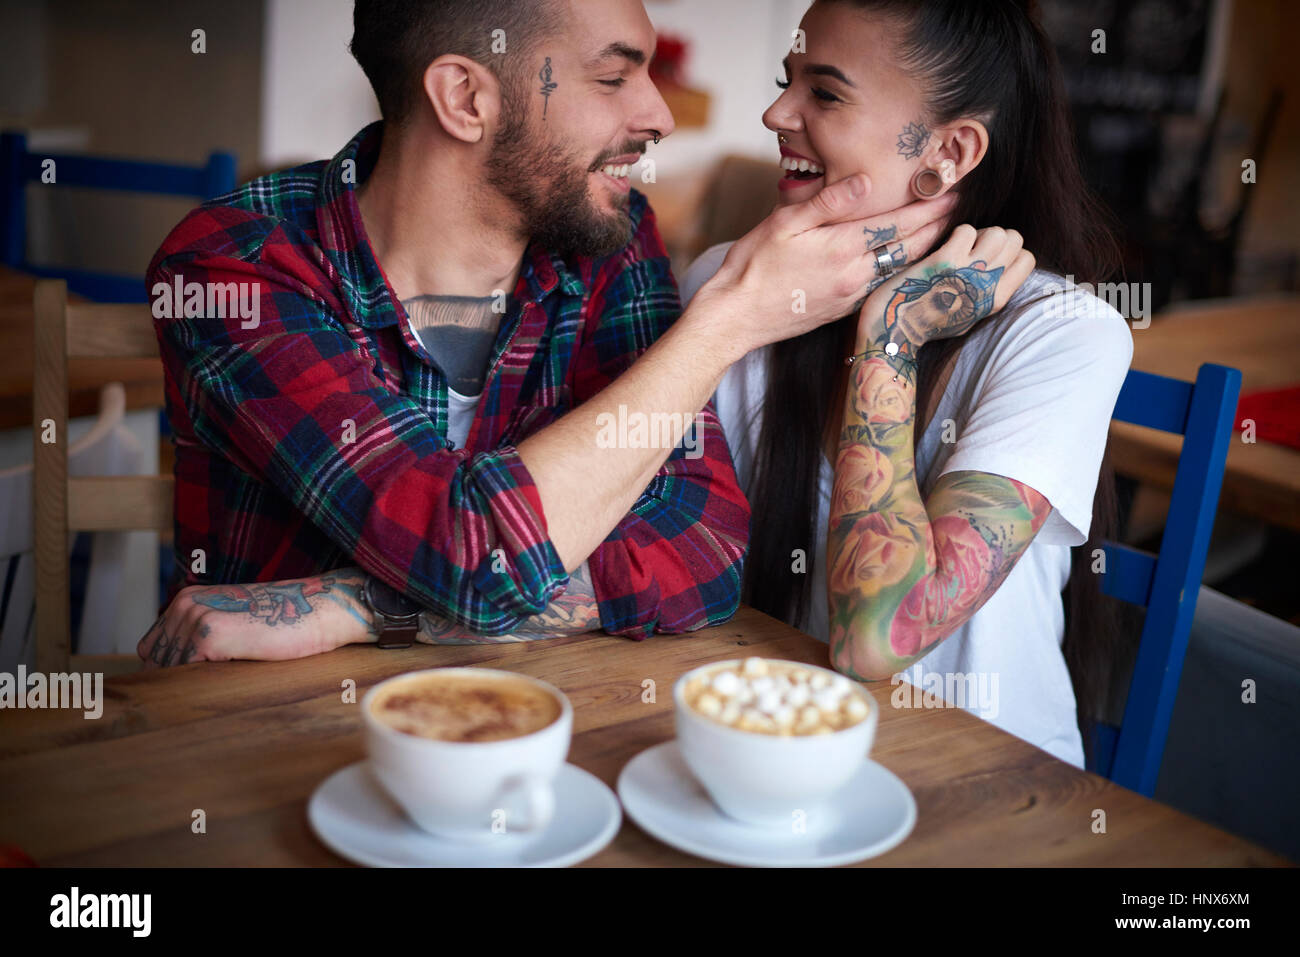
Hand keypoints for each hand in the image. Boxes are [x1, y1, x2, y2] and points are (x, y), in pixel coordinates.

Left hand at [137, 573, 372, 665]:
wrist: (318, 610)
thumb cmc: (284, 622)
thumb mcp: (234, 623)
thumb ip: (200, 638)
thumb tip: (173, 679)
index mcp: (187, 600)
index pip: (152, 649)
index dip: (168, 670)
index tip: (190, 684)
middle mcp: (185, 605)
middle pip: (157, 662)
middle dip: (177, 680)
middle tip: (205, 691)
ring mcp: (195, 618)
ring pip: (170, 671)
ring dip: (190, 686)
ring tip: (217, 688)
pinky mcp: (209, 635)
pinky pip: (185, 674)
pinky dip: (198, 686)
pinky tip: (223, 685)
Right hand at [696, 175, 956, 357]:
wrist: (736, 317)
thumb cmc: (753, 266)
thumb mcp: (784, 223)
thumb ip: (828, 201)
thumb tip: (865, 180)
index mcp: (842, 247)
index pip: (897, 223)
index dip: (927, 208)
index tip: (951, 193)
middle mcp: (854, 274)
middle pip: (908, 248)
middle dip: (935, 226)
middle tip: (957, 209)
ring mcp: (850, 295)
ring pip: (899, 269)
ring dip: (924, 250)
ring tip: (940, 232)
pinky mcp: (843, 310)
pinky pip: (882, 285)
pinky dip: (902, 270)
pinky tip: (906, 262)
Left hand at [856, 224, 1034, 351]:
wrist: (896, 331)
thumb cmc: (931, 320)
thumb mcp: (971, 314)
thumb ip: (990, 292)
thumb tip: (1004, 264)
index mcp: (996, 300)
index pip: (1027, 259)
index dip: (1009, 251)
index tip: (989, 257)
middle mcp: (987, 286)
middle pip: (1015, 239)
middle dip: (995, 236)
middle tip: (974, 249)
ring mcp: (968, 272)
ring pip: (997, 231)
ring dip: (978, 233)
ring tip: (960, 248)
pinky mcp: (945, 261)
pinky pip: (966, 230)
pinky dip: (956, 233)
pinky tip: (943, 248)